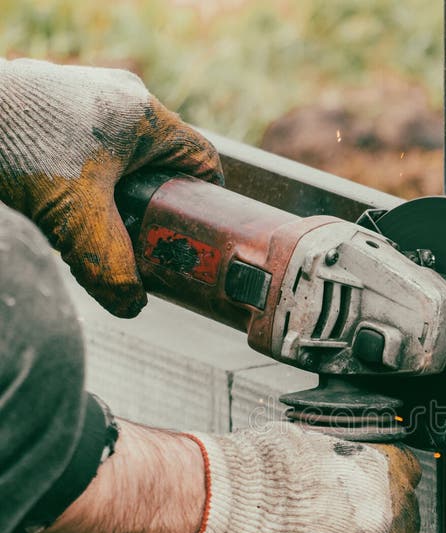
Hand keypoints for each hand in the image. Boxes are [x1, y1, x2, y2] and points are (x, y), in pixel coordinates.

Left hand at [0, 58, 222, 316]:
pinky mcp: (52, 104)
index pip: (203, 160)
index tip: (196, 235)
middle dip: (156, 206)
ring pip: (122, 157)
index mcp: (144, 115)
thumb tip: (132, 306)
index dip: (207, 202)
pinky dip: (85, 180)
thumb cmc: (13, 147)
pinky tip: (62, 206)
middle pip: (162, 163)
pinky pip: (88, 147)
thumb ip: (109, 269)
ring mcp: (83, 94)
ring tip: (99, 228)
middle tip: (144, 242)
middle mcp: (119, 96)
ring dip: (118, 195)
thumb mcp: (74, 221)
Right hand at [177, 425, 420, 532]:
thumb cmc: (254, 473)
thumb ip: (328, 464)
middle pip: (403, 529)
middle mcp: (390, 516)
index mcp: (382, 470)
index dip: (382, 491)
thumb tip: (321, 471)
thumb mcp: (303, 445)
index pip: (407, 477)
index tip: (365, 497)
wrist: (226, 509)